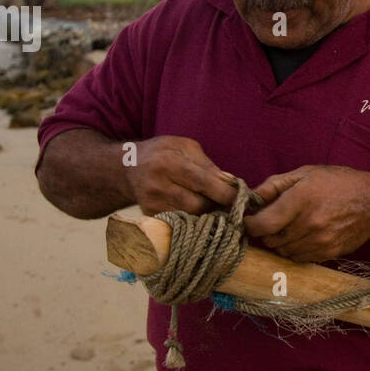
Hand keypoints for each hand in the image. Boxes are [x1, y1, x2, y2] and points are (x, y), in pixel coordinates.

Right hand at [122, 136, 238, 215]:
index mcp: (168, 163)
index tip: (242, 198)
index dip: (226, 193)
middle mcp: (157, 186)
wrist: (128, 167)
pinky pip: (181, 223)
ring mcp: (152, 204)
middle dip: (217, 205)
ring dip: (206, 214)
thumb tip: (230, 184)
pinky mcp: (152, 217)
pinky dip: (193, 220)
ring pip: (192, 217)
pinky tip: (196, 211)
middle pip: (199, 205)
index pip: (203, 183)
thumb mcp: (184, 147)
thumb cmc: (162, 153)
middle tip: (226, 202)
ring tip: (211, 205)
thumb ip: (208, 165)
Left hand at [243, 165, 369, 262]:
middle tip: (270, 221)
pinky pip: (299, 258)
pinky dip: (294, 249)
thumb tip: (251, 198)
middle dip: (265, 232)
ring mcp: (319, 241)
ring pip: (283, 251)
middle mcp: (309, 224)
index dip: (250, 225)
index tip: (248, 221)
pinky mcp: (328, 253)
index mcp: (301, 200)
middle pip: (271, 240)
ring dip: (280, 242)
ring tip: (290, 227)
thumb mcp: (306, 173)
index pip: (263, 224)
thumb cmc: (339, 183)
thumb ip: (274, 185)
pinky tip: (303, 236)